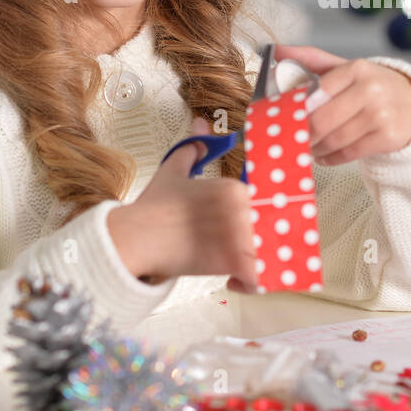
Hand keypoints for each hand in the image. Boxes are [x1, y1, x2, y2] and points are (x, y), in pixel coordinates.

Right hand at [108, 116, 258, 292]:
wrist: (135, 237)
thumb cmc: (155, 207)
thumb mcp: (174, 171)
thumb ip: (192, 150)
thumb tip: (201, 128)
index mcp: (233, 188)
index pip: (269, 201)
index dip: (266, 213)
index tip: (259, 222)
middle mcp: (242, 211)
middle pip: (275, 226)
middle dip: (267, 237)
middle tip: (248, 246)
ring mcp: (239, 238)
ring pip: (270, 252)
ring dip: (261, 260)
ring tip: (242, 264)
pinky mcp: (231, 264)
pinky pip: (258, 276)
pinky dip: (252, 282)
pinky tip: (234, 280)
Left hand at [273, 45, 410, 165]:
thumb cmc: (373, 87)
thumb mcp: (347, 69)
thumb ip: (312, 59)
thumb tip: (276, 50)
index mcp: (356, 68)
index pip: (316, 91)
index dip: (295, 109)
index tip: (282, 118)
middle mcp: (371, 89)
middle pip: (322, 119)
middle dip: (302, 134)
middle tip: (290, 140)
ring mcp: (382, 114)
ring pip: (334, 139)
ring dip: (315, 148)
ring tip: (307, 147)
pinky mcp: (389, 137)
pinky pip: (349, 153)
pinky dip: (331, 158)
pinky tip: (323, 156)